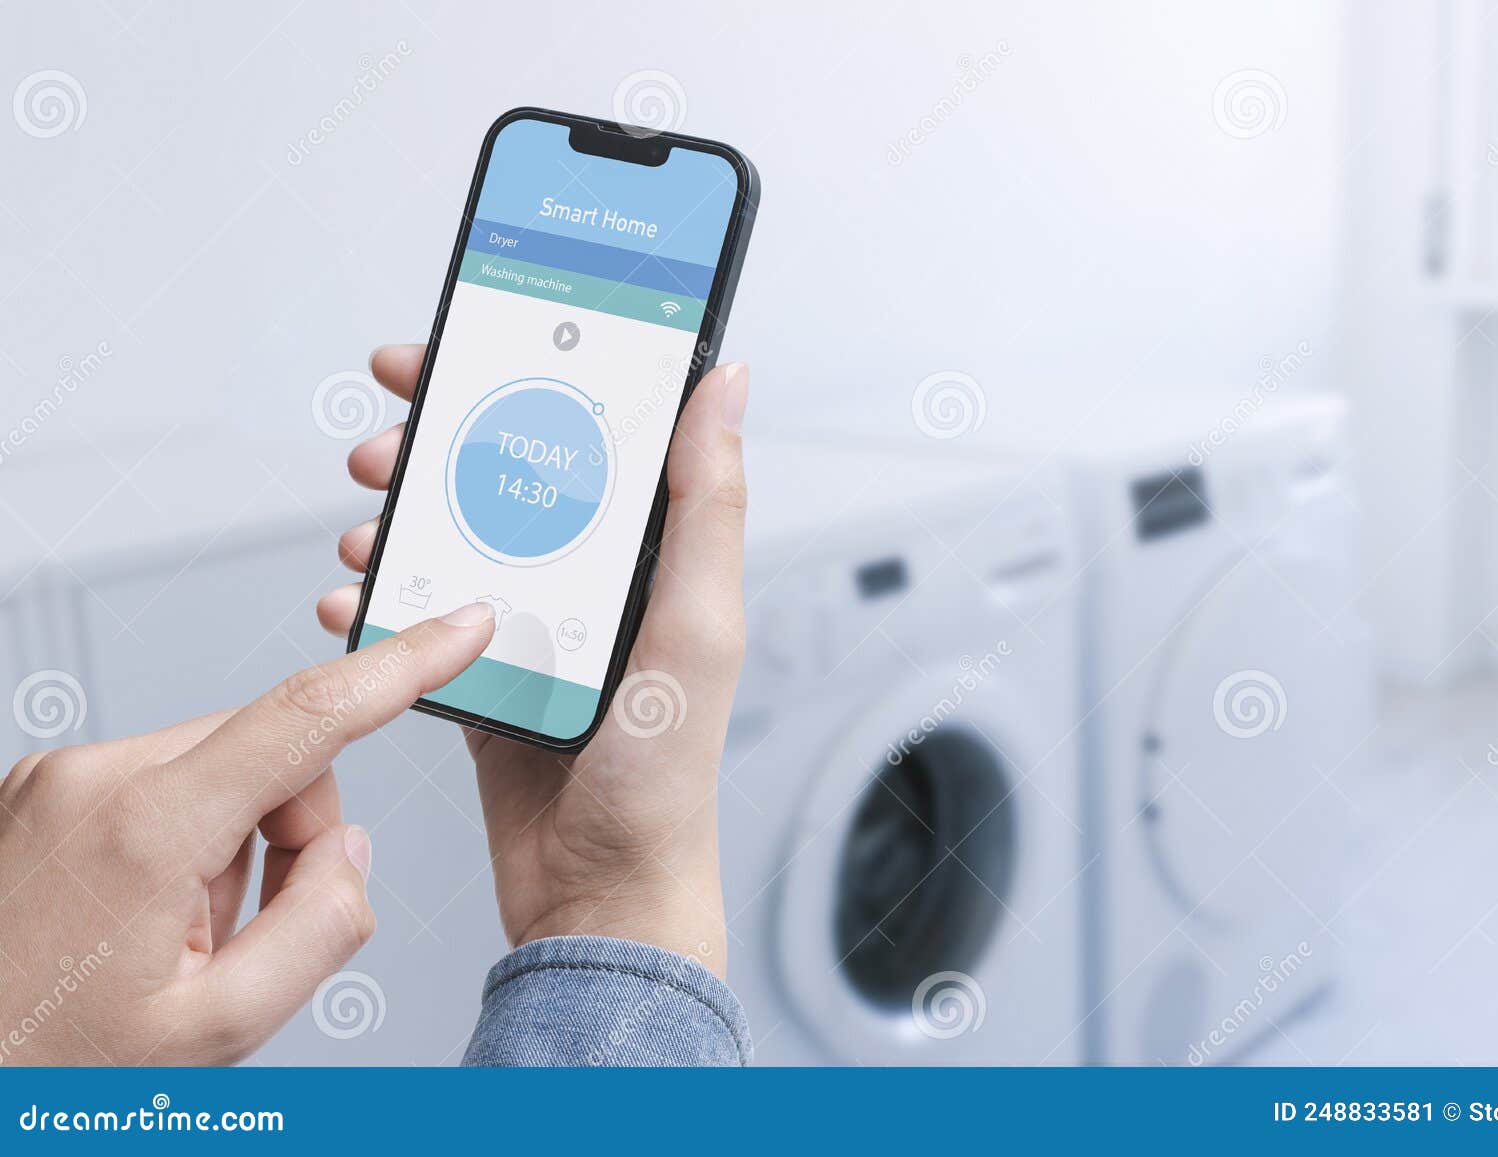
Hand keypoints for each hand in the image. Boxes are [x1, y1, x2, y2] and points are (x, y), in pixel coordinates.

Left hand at [0, 607, 494, 1064]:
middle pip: (271, 752)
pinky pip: (164, 785)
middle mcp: (94, 778)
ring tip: (175, 937)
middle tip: (245, 930)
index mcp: (145, 827)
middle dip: (290, 832)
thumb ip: (321, 927)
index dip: (402, 668)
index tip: (461, 629)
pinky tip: (142, 917)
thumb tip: (348, 852)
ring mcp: (57, 779)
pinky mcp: (42, 790)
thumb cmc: (48, 1069)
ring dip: (232, 846)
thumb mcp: (220, 1030)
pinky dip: (183, 843)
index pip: (308, 715)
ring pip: (220, 769)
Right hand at [317, 346, 748, 975]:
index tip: (461, 349)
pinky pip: (424, 617)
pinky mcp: (489, 678)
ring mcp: (538, 629)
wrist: (601, 899)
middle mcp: (598, 585)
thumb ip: (705, 508)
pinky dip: (380, 599)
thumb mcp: (694, 630)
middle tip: (386, 439)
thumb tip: (725, 385)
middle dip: (438, 447)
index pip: (592, 436)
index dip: (528, 380)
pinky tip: (350, 598)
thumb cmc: (665, 782)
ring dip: (401, 519)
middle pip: (509, 478)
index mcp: (653, 559)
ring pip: (456, 540)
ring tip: (365, 524)